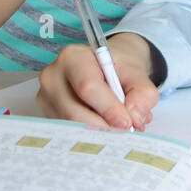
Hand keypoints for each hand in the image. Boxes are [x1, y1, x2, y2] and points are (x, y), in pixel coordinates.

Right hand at [37, 34, 160, 129]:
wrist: (106, 66)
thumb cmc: (118, 67)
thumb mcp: (137, 73)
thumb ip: (143, 93)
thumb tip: (135, 119)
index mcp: (73, 57)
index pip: (88, 88)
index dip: (109, 109)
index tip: (127, 123)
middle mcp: (53, 76)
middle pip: (75, 112)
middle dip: (104, 126)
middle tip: (126, 131)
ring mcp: (47, 97)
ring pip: (72, 126)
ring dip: (99, 131)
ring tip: (118, 124)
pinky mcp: (48, 114)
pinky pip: (69, 131)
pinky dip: (90, 134)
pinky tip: (104, 125)